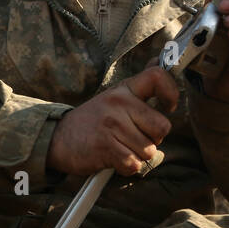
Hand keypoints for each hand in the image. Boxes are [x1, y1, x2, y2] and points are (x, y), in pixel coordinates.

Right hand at [48, 66, 179, 176]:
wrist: (57, 139)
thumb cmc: (92, 121)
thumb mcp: (114, 97)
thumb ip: (140, 85)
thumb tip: (161, 59)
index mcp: (123, 90)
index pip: (157, 77)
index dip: (171, 93)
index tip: (168, 106)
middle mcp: (119, 104)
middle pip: (162, 127)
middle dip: (154, 139)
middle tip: (135, 137)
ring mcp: (112, 126)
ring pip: (149, 150)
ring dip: (138, 155)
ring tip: (120, 147)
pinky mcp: (106, 148)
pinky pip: (134, 164)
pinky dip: (126, 167)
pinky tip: (114, 158)